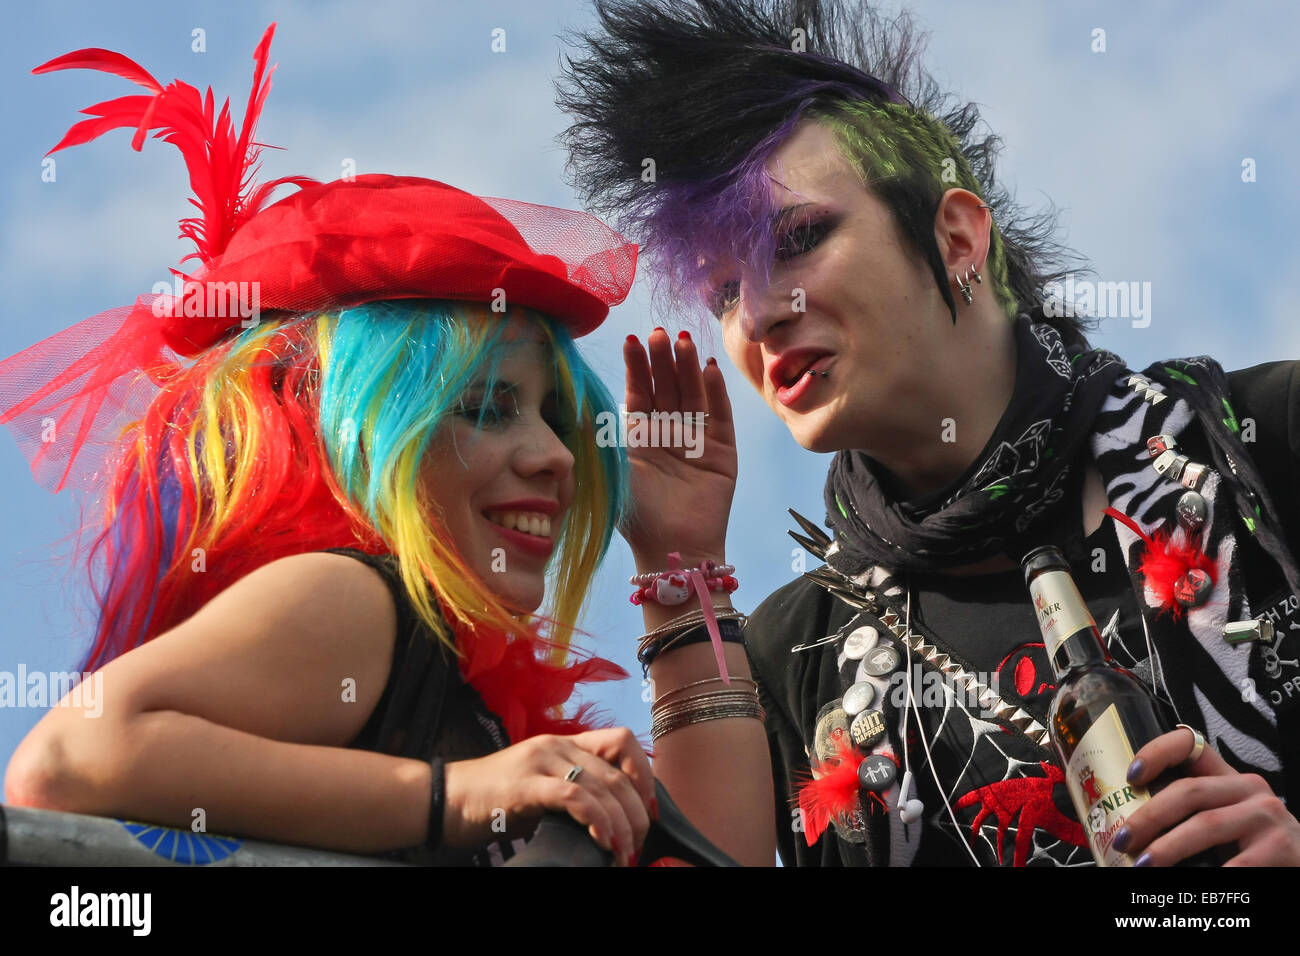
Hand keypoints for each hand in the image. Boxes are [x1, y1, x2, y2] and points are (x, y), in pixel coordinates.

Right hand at [442, 728, 654, 865]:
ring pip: (602, 786)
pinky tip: (601, 841)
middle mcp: (557, 745)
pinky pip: (574, 797)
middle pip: (619, 771)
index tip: (648, 811)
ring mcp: (541, 761)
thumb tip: (611, 822)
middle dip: (638, 813)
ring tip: (622, 852)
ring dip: (621, 824)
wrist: (443, 800)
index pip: (622, 741)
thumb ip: (573, 793)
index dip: (644, 775)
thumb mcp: (541, 789)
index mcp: (565, 743)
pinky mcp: (525, 784)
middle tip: (637, 846)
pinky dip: (595, 820)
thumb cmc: (492, 801)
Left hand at [621, 328, 736, 564]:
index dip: (636, 367)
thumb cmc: (635, 517)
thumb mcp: (611, 471)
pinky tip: (709, 368)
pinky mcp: (723, 454)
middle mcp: (669, 435)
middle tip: (659, 332)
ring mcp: (697, 442)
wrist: (672, 552)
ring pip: (693, 395)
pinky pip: (720, 417)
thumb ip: (601, 437)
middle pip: (667, 388)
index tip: (631, 340)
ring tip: (682, 341)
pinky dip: (716, 393)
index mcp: (640, 438)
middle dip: (663, 360)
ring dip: (688, 368)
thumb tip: (574, 401)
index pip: (639, 393)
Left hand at [1115, 726, 1299, 865]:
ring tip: (1143, 865)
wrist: (1299, 866)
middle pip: (1189, 791)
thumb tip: (1128, 829)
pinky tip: (1185, 886)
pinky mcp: (1281, 847)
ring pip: (1205, 825)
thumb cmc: (1252, 847)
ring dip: (1168, 847)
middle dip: (1149, 816)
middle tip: (1123, 839)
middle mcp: (1250, 788)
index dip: (1157, 752)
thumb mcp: (1224, 822)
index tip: (1131, 775)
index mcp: (1229, 777)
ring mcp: (1267, 816)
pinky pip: (1235, 863)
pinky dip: (1206, 877)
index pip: (1190, 744)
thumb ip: (1188, 815)